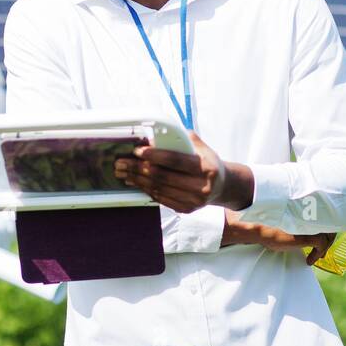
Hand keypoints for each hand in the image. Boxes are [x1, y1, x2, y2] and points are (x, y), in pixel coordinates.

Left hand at [114, 131, 253, 212]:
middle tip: (122, 162)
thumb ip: (183, 140)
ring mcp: (194, 201)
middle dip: (139, 169)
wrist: (223, 186)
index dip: (155, 155)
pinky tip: (136, 182)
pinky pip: (161, 199)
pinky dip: (146, 190)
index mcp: (206, 168)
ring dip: (138, 180)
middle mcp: (202, 187)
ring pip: (159, 189)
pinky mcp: (187, 209)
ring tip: (124, 172)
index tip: (138, 151)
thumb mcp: (202, 147)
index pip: (176, 161)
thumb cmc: (208, 162)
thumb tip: (157, 136)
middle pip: (163, 177)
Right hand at [220, 210, 335, 263]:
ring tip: (315, 257)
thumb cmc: (270, 226)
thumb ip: (301, 226)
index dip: (327, 232)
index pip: (326, 219)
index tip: (322, 244)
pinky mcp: (308, 235)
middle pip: (330, 227)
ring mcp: (311, 225)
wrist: (260, 228)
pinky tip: (309, 260)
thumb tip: (310, 236)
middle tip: (322, 254)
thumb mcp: (290, 225)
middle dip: (328, 242)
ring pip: (327, 237)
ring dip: (323, 249)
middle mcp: (312, 216)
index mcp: (308, 211)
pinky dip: (317, 254)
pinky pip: (321, 245)